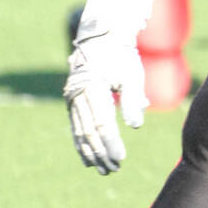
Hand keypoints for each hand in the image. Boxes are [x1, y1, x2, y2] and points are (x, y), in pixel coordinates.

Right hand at [63, 0, 153, 173]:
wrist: (101, 37)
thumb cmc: (121, 56)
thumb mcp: (131, 75)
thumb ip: (132, 100)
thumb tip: (135, 126)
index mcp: (94, 89)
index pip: (102, 124)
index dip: (111, 143)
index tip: (120, 158)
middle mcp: (79, 95)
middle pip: (89, 132)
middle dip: (101, 153)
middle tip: (112, 170)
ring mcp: (72, 98)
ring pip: (79, 131)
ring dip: (90, 152)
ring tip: (101, 169)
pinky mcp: (72, 100)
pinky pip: (75, 125)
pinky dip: (80, 142)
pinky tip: (88, 157)